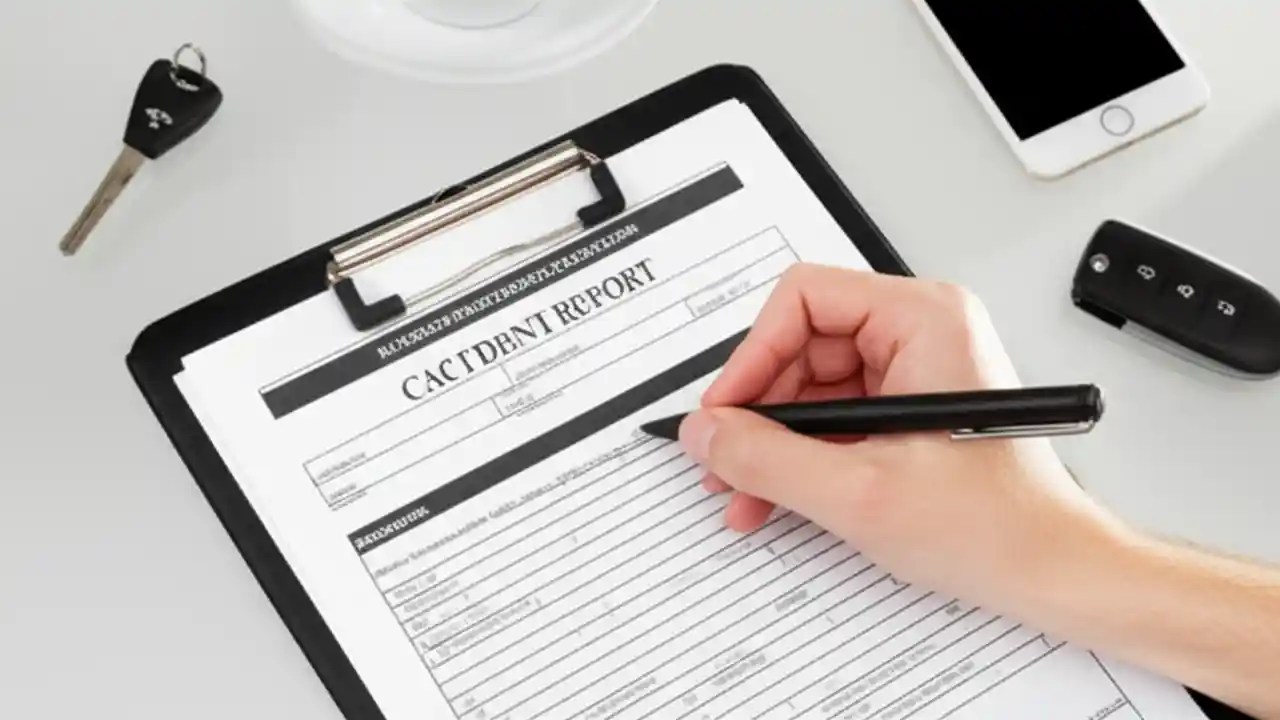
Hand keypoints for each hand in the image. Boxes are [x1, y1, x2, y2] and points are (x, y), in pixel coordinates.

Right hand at [679, 264, 1121, 616]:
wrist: (1049, 571)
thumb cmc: (995, 524)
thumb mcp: (859, 492)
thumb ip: (767, 459)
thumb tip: (707, 433)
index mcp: (924, 320)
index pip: (805, 298)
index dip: (753, 355)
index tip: (726, 411)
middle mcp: (921, 331)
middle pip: (801, 344)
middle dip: (758, 410)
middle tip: (727, 457)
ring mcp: (913, 370)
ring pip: (809, 386)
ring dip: (772, 441)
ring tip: (747, 490)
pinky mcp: (906, 408)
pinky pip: (831, 416)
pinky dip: (799, 455)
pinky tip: (777, 495)